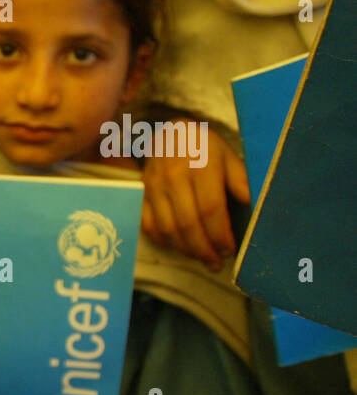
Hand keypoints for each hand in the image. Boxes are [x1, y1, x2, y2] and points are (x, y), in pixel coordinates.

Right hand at [140, 120, 249, 271]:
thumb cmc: (205, 147)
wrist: (169, 132)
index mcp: (201, 165)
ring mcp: (153, 186)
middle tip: (216, 262)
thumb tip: (254, 204)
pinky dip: (163, 241)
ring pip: (167, 228)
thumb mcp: (228, 156)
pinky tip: (179, 246)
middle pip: (188, 223)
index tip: (230, 250)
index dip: (220, 234)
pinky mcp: (141, 193)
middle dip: (204, 249)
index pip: (210, 208)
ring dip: (185, 249)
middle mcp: (174, 177)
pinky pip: (148, 225)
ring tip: (201, 257)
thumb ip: (240, 180)